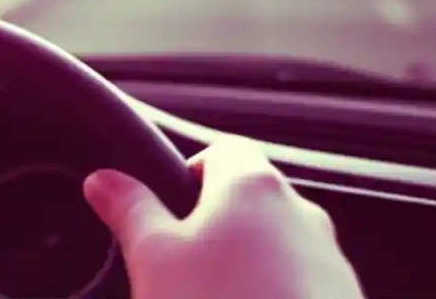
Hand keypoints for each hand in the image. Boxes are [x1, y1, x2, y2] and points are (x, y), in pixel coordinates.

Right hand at [83, 138, 363, 298]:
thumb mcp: (153, 258)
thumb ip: (129, 210)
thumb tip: (104, 180)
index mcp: (252, 186)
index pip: (222, 151)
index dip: (189, 174)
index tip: (166, 208)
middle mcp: (302, 214)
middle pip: (249, 203)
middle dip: (215, 230)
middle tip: (179, 269)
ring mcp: (331, 262)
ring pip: (277, 250)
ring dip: (246, 269)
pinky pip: (301, 289)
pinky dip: (274, 298)